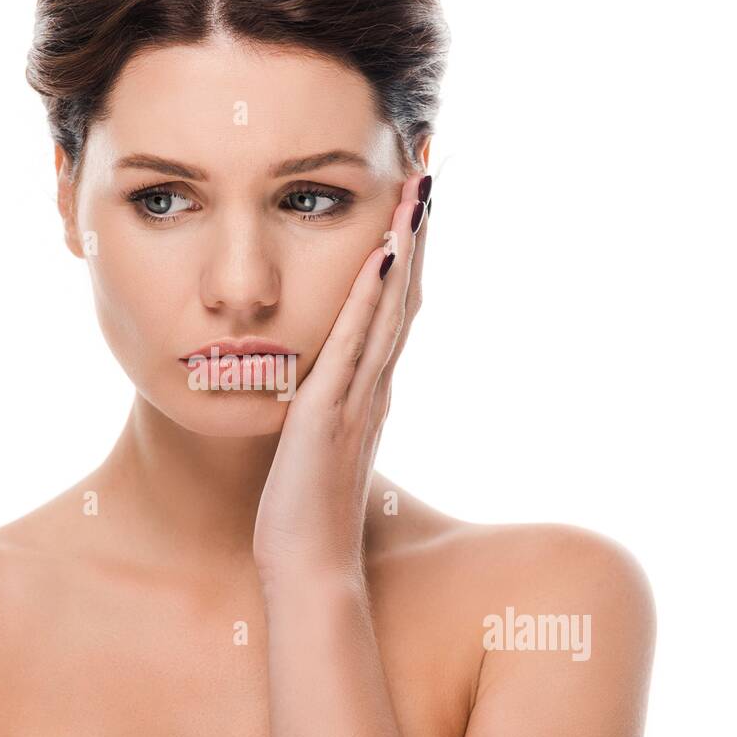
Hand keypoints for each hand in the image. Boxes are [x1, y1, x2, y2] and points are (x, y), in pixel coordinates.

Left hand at [253, 172, 430, 587]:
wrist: (308, 566)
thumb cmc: (307, 510)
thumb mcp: (320, 444)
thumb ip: (331, 408)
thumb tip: (329, 384)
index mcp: (370, 389)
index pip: (396, 307)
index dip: (409, 253)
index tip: (415, 201)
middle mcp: (375, 385)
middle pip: (405, 294)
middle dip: (417, 231)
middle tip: (430, 171)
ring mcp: (358, 396)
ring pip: (390, 309)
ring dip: (406, 247)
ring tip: (419, 190)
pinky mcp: (330, 411)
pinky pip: (354, 344)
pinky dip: (369, 298)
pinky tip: (382, 254)